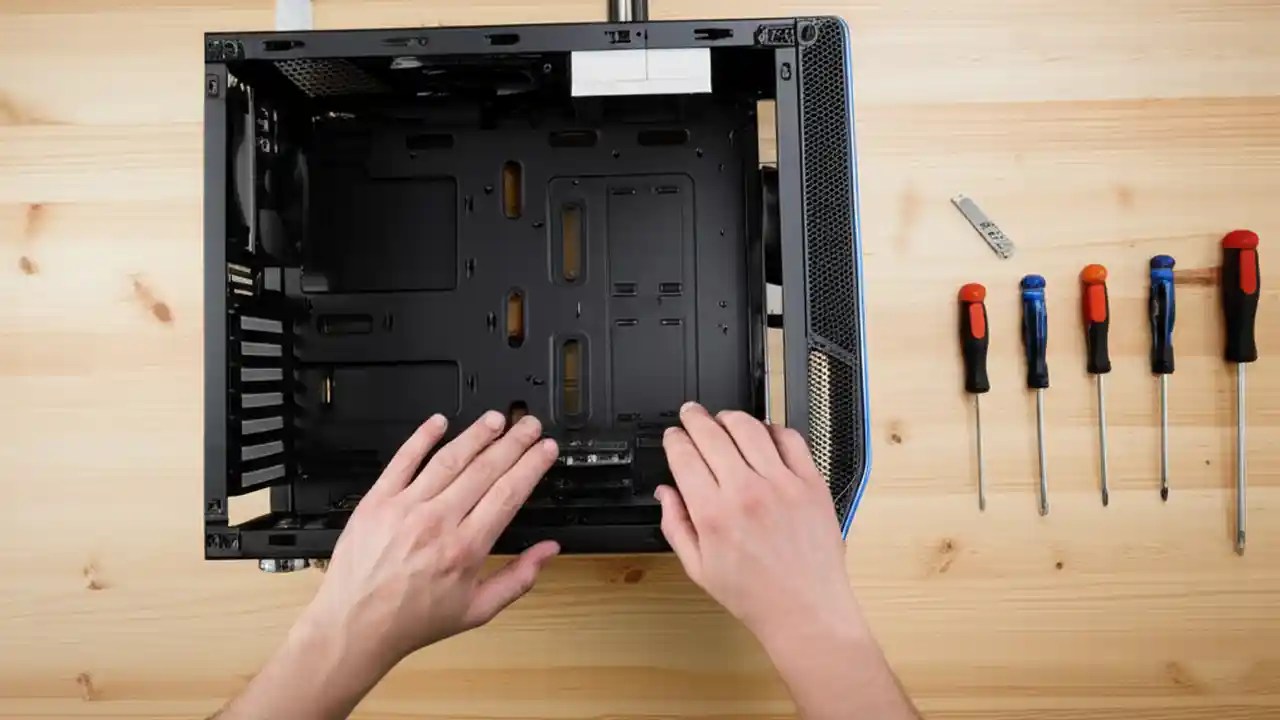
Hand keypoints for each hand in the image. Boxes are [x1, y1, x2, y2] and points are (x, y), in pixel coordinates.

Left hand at [300, 411, 560, 669]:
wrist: (354, 625)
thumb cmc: (411, 620)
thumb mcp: (476, 611)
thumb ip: (519, 579)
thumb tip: (548, 551)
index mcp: (465, 549)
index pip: (508, 494)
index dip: (531, 466)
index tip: (545, 450)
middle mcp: (437, 523)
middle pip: (484, 469)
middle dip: (513, 442)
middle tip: (529, 425)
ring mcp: (405, 508)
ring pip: (448, 459)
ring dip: (476, 434)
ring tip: (496, 419)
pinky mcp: (377, 501)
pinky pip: (402, 460)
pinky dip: (422, 437)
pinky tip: (438, 422)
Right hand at [655, 402, 855, 644]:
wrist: (805, 610)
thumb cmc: (756, 595)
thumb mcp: (698, 569)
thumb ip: (676, 525)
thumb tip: (665, 493)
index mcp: (713, 514)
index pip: (685, 456)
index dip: (674, 439)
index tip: (673, 436)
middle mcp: (747, 493)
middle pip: (712, 434)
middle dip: (695, 418)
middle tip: (691, 413)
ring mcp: (782, 485)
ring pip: (750, 428)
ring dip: (730, 417)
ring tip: (723, 419)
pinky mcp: (810, 484)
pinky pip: (791, 440)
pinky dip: (773, 429)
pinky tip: (764, 433)